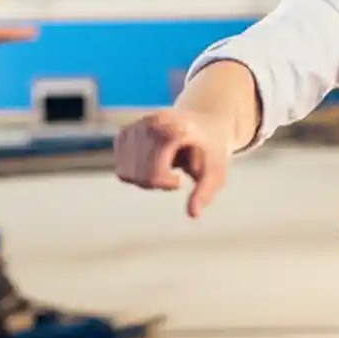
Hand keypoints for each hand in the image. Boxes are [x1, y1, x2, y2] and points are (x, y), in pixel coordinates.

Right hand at [113, 109, 232, 217]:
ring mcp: (135, 127)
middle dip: (158, 184)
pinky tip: (154, 164)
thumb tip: (193, 215)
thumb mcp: (216, 171)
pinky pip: (121, 170)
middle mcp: (150, 122)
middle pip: (140, 175)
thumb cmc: (211, 151)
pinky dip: (136, 174)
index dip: (166, 183)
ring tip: (166, 169)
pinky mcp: (123, 135)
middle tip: (175, 178)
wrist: (205, 125)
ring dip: (146, 180)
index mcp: (173, 127)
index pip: (154, 171)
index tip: (180, 181)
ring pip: (126, 174)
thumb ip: (205, 191)